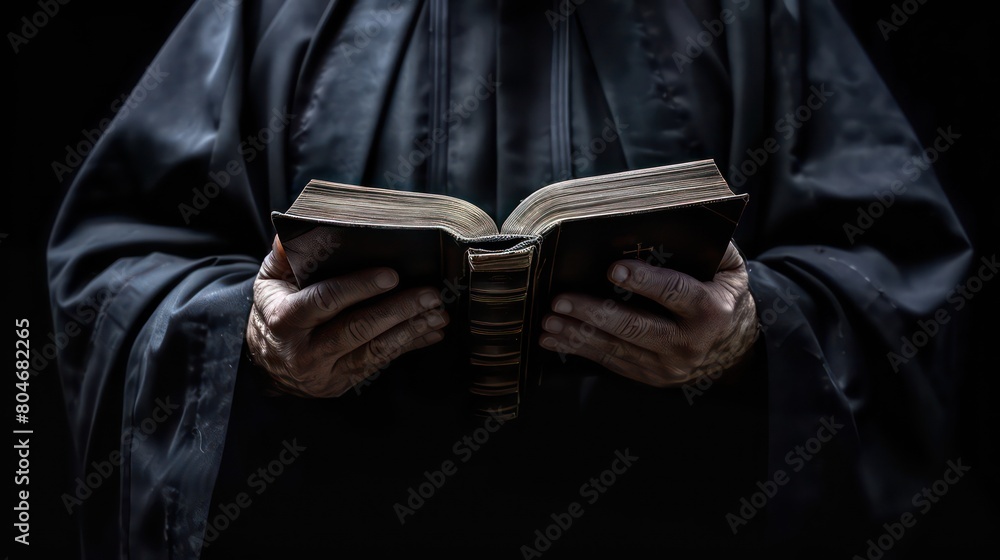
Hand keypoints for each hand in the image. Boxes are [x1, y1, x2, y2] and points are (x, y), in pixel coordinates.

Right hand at [246, 236, 448, 396]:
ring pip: (374, 351)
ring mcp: (324, 371)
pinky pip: (379, 364)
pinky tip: (430, 333)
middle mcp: (303, 350)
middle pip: (357, 328)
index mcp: (284, 318)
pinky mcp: (341, 384)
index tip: (391, 275)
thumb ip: (287, 253)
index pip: (324, 300)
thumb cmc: (275, 309)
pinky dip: (408, 347)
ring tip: (438, 313)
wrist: (267, 363)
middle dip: (398, 310)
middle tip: (430, 294)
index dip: (359, 287)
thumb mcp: (271, 279)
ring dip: (411, 330)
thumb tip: (305, 223)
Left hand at [538, 241, 757, 386]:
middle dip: (594, 313)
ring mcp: (668, 366)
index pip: (675, 293)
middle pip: (636, 327)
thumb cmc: (723, 293)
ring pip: (617, 349)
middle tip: (560, 299)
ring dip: (577, 334)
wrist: (735, 348)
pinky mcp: (650, 377)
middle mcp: (689, 343)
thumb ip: (711, 247)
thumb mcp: (730, 268)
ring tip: (548, 320)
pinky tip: (554, 339)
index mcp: (711, 310)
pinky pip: (611, 363)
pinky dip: (580, 350)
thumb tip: (673, 222)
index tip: (613, 269)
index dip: (645, 282)